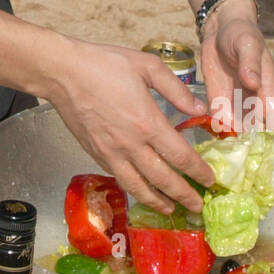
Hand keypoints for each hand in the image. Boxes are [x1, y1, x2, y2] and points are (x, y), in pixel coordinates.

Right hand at [40, 37, 219, 215]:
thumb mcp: (147, 65)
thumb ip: (176, 89)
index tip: (210, 180)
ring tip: (170, 210)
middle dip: (183, 195)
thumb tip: (199, 107)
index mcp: (148, 123)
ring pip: (138, 187)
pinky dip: (133, 189)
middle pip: (163, 179)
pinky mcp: (95, 154)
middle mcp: (131, 145)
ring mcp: (110, 153)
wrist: (62, 72)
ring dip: (157, 202)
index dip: (198, 171)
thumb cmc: (104, 64)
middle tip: (197, 206)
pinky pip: (118, 178)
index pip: (180, 156)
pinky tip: (141, 189)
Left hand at [199, 0, 273, 143]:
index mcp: (269, 95)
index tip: (266, 153)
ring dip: (230, 145)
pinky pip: (217, 123)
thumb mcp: (247, 44)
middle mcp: (254, 106)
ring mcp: (235, 106)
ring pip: (237, 135)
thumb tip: (253, 83)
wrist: (220, 28)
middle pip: (258, 138)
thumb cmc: (242, 34)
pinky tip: (206, 138)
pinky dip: (214, 133)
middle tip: (236, 159)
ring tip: (219, 154)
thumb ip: (250, 63)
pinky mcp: (216, 102)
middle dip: (250, 151)